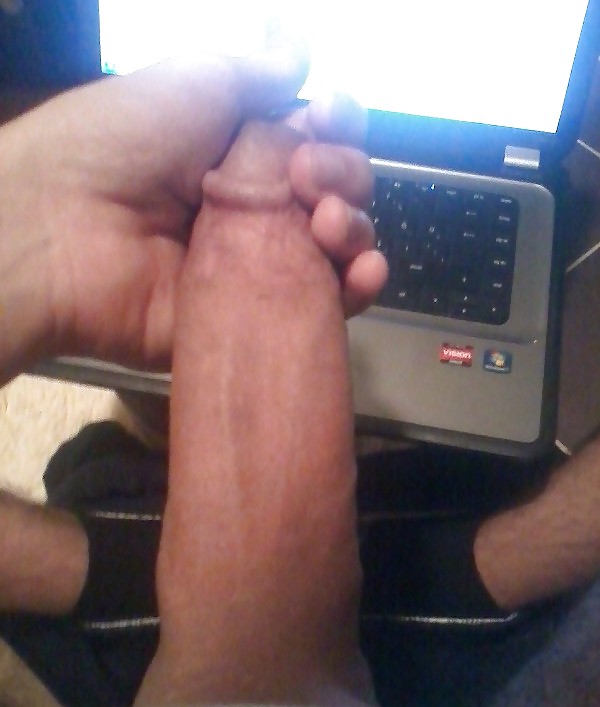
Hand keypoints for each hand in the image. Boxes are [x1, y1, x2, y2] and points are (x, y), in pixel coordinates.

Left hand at [0, 48, 384, 376]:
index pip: (316, 139)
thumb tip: (301, 50)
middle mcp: (254, 207)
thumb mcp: (191, 83)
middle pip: (337, 190)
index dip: (337, 125)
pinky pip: (323, 308)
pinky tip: (361, 270)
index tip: (327, 116)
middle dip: (345, 174)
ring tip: (326, 223)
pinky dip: (356, 287)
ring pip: (337, 247)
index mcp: (239, 151)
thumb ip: (256, 71)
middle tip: (308, 179)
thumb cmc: (121, 143)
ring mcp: (257, 266)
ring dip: (355, 226)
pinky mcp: (255, 316)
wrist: (63, 229)